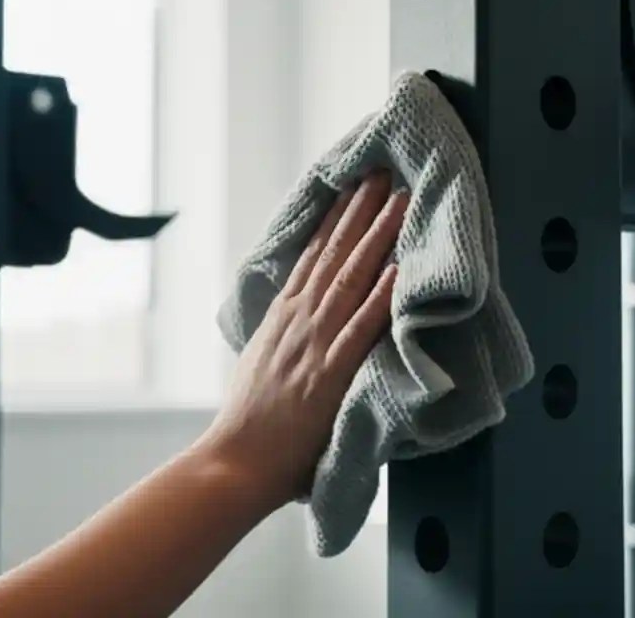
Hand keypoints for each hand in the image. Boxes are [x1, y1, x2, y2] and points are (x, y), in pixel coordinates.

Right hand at [198, 171, 407, 508]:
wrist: (235, 462)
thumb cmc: (249, 426)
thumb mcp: (260, 365)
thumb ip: (282, 339)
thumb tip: (297, 326)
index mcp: (283, 317)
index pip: (313, 255)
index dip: (335, 218)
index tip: (352, 186)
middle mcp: (299, 320)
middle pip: (334, 252)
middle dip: (361, 209)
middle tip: (384, 171)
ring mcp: (315, 342)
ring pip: (351, 276)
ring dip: (377, 234)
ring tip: (399, 198)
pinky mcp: (331, 371)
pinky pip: (362, 326)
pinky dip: (382, 294)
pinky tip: (400, 267)